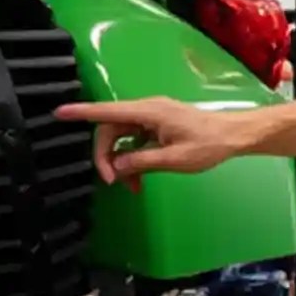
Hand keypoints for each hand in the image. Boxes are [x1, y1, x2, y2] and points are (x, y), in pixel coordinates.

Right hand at [54, 97, 243, 187]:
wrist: (236, 135)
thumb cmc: (209, 144)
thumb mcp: (174, 158)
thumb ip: (142, 161)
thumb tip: (116, 165)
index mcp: (149, 112)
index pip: (108, 111)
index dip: (82, 113)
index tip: (59, 113)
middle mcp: (148, 110)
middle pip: (111, 129)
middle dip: (107, 156)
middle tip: (114, 182)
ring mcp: (154, 117)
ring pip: (123, 138)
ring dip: (122, 162)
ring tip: (132, 186)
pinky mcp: (160, 125)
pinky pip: (136, 140)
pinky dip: (134, 158)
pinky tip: (140, 179)